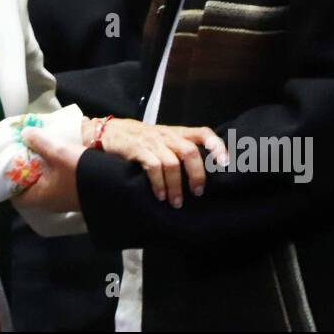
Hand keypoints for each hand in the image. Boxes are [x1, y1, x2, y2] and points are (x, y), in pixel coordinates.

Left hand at [15, 127, 83, 212]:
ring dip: (40, 169)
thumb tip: (25, 133)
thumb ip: (39, 141)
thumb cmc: (80, 171)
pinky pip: (57, 183)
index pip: (15, 196)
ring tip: (38, 151)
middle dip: (25, 171)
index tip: (8, 165)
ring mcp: (63, 199)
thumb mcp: (58, 151)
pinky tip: (56, 157)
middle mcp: (49, 202)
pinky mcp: (74, 193)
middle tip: (23, 153)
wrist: (115, 185)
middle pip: (30, 188)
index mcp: (40, 197)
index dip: (9, 182)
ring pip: (44, 184)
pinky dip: (53, 171)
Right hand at [96, 118, 227, 207]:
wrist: (108, 131)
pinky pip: (153, 167)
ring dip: (176, 186)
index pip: (202, 132)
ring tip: (176, 202)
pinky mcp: (136, 149)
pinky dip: (159, 184)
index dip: (216, 145)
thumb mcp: (162, 139)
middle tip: (197, 192)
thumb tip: (202, 170)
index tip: (225, 163)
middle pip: (190, 151)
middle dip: (197, 175)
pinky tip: (160, 195)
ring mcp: (151, 142)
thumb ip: (179, 148)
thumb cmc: (139, 139)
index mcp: (176, 132)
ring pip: (172, 163)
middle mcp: (166, 135)